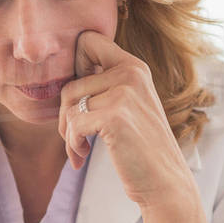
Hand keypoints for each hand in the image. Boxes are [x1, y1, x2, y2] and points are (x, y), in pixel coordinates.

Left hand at [58, 30, 202, 214]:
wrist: (164, 181)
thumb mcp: (129, 106)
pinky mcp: (115, 117)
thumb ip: (104, 85)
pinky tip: (83, 157)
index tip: (82, 99)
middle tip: (75, 137)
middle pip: (70, 85)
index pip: (88, 41)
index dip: (75, 67)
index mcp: (134, 66)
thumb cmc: (140, 148)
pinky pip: (72, 125)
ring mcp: (124, 93)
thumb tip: (59, 76)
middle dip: (65, 116)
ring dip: (68, 134)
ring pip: (69, 107)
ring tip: (81, 149)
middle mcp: (131, 73)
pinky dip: (72, 145)